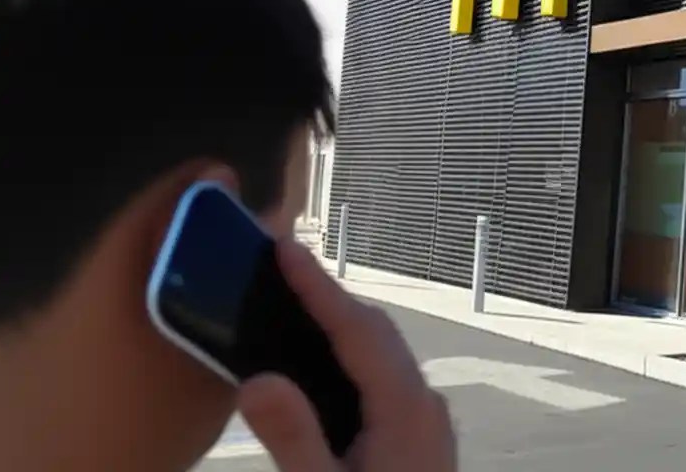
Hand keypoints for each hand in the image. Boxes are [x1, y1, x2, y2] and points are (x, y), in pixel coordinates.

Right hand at [237, 237, 456, 470]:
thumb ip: (295, 439)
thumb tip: (256, 380)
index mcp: (406, 409)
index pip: (358, 329)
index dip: (319, 286)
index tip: (286, 247)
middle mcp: (426, 404)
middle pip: (376, 333)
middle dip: (329, 297)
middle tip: (279, 267)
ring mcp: (430, 420)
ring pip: (385, 354)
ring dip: (342, 326)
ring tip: (293, 305)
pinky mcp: (423, 437)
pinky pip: (388, 377)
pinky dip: (354, 357)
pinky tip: (324, 366)